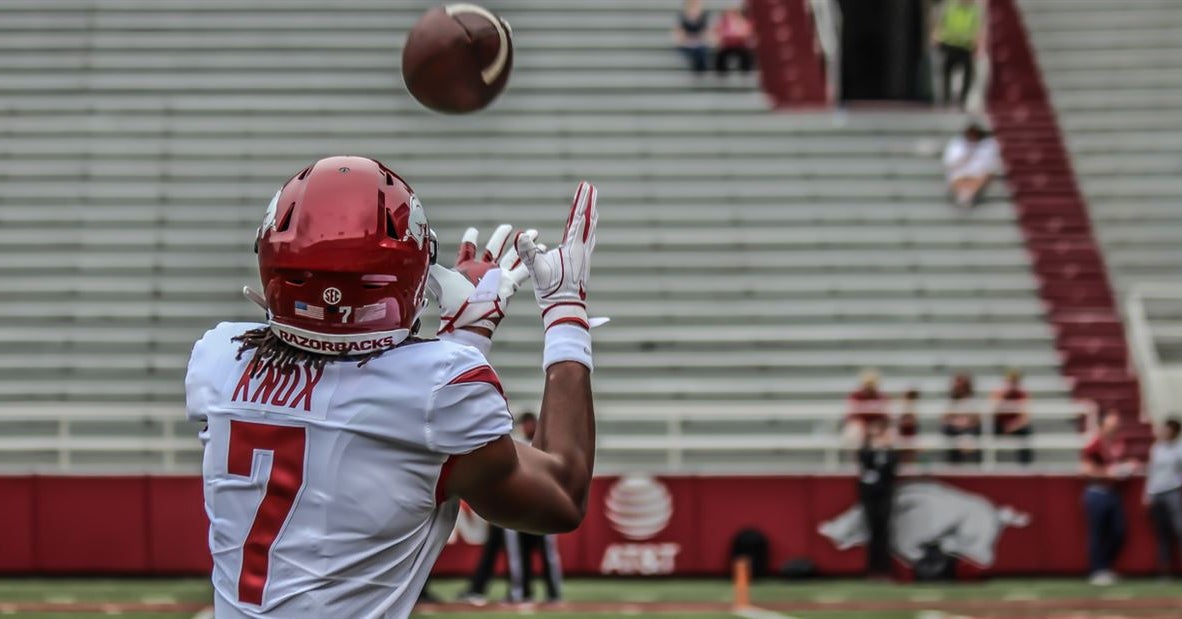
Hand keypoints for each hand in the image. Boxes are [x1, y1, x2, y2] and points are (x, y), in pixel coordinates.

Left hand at [427, 224, 534, 336]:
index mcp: (466, 267)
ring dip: (522, 245)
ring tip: (532, 233)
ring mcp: (497, 277)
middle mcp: (483, 271)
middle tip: (508, 227)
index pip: (468, 249)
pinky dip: (532, 259)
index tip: (473, 231)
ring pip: (512, 256)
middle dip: (501, 237)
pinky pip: (523, 269)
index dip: (470, 240)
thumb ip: (433, 260)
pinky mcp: (509, 284)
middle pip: (494, 249)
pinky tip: (541, 248)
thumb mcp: (440, 278)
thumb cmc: (452, 302)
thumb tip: (427, 240)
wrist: (467, 320)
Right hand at [516, 182, 598, 330]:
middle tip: (592, 187)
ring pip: (590, 229)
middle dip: (588, 202)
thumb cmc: (551, 290)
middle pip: (587, 220)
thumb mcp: (536, 270)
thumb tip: (520, 236)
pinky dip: (590, 227)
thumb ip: (528, 252)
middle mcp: (583, 249)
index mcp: (573, 248)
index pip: (577, 219)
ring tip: (593, 202)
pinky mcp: (584, 261)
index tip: (585, 187)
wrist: (565, 308)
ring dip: (591, 213)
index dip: (581, 202)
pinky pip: (589, 238)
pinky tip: (591, 228)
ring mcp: (585, 255)